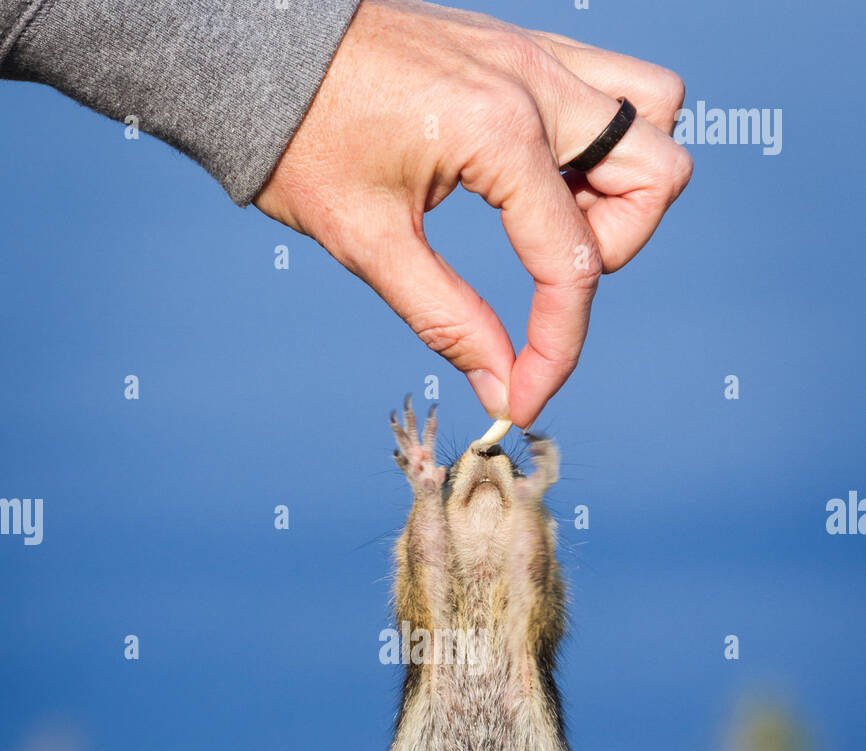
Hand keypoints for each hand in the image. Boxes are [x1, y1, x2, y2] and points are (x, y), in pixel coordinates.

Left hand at [256, 0, 691, 427]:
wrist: (263, 51)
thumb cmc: (303, 138)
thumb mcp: (368, 244)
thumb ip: (447, 320)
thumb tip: (502, 388)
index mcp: (498, 133)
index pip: (573, 263)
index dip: (559, 350)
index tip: (526, 397)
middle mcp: (535, 83)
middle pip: (656, 175)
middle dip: (616, 249)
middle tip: (548, 275)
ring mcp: (536, 53)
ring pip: (655, 112)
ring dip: (624, 183)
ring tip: (552, 218)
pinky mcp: (524, 46)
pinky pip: (612, 83)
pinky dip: (602, 141)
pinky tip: (541, 180)